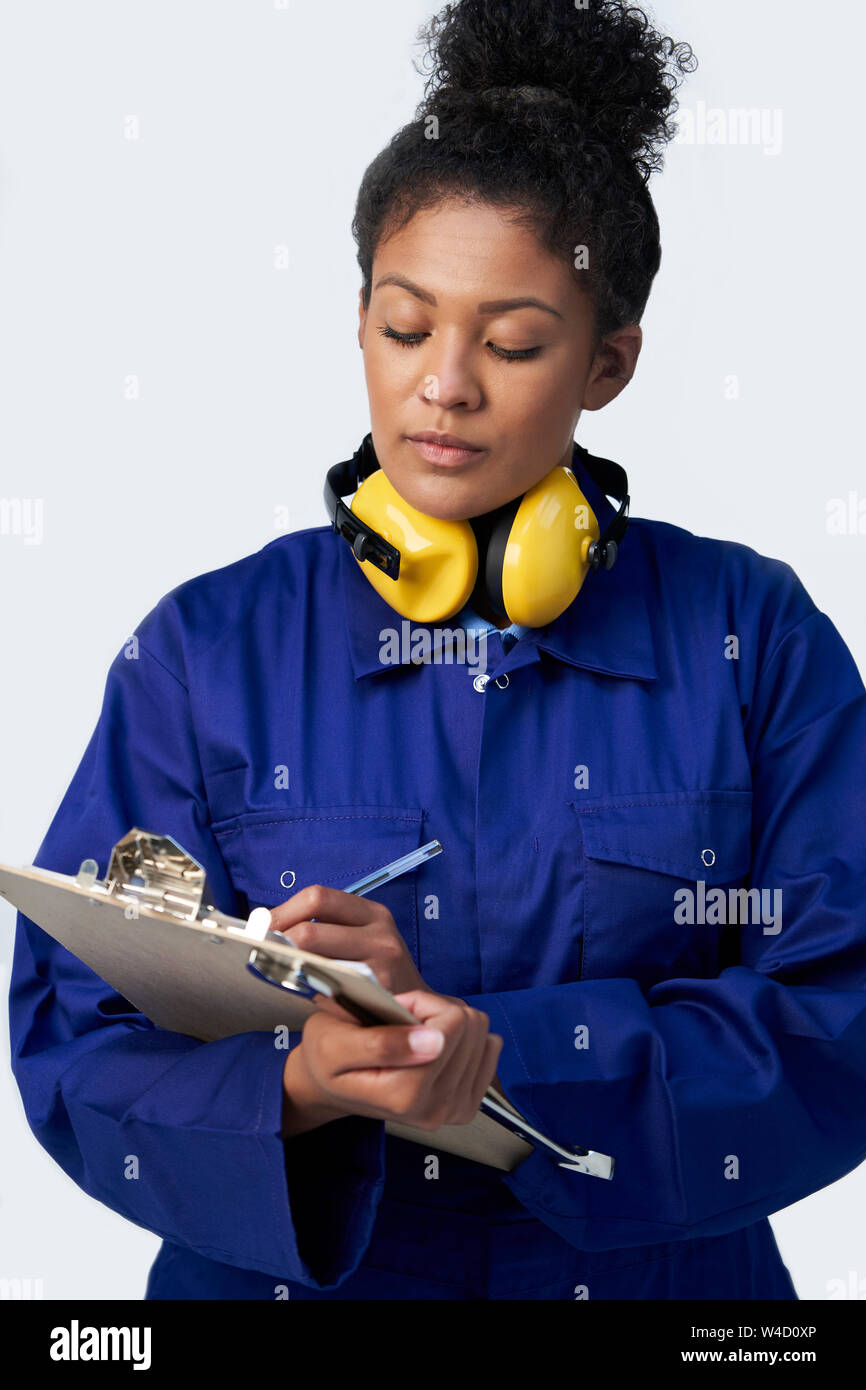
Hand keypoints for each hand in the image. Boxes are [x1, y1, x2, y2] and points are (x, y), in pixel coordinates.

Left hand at [267, 883, 428, 1006]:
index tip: (264, 925)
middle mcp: (380, 935)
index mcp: (373, 913)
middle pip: (310, 930)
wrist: (415, 1015)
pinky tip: (305, 992)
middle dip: (279, 941)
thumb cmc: (377, 973)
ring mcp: (379, 966)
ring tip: (279, 969)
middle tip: (263, 952)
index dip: (284, 910)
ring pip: (313, 960)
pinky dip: (308, 989)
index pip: (318, 897)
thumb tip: (269, 925)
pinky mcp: (372, 996)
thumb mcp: (364, 938)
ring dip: (289, 966)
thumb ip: (327, 927)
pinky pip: (324, 990)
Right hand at [282, 988, 502, 1134]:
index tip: (397, 1008)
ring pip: (483, 1036)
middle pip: (471, 1027)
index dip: (424, 1002)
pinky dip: (465, 1038)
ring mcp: (452, 1111)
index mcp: (404, 1095)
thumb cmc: (328, 1055)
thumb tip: (437, 1041)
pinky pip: (490, 1052)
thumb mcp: (336, 1043)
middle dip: (437, 1011)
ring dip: (450, 1023)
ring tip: (417, 1032)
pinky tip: (437, 1043)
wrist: (330, 1084)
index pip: (452, 1024)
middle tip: (404, 1020)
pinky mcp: (465, 1107)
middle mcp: (434, 1110)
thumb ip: (384, 1043)